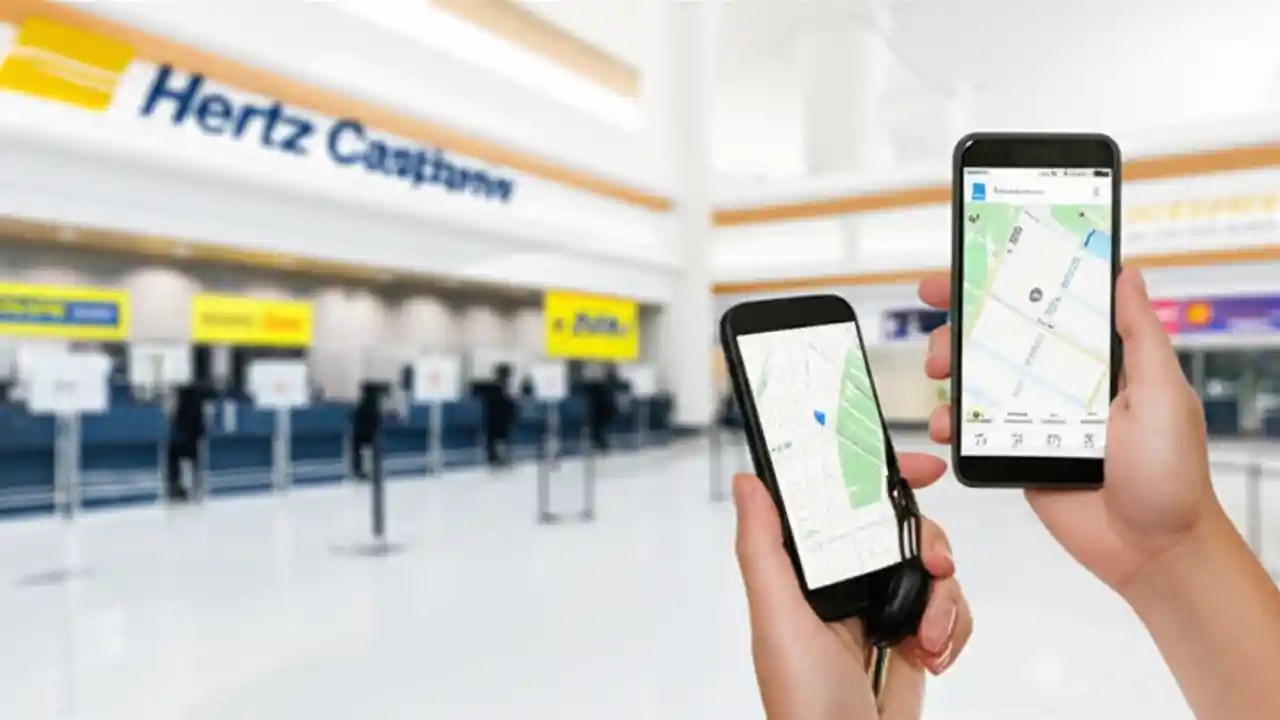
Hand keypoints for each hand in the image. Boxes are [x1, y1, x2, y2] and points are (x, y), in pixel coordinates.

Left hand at [733, 452, 971, 718]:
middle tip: (936, 564)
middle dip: (928, 543)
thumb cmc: (802, 702)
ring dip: (944, 599)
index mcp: (806, 572)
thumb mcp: (777, 617)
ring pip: (933, 571)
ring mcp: (881, 614)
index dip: (877, 478)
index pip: (841, 505)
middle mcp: (845, 586)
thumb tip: (748, 483)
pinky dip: (954, 629)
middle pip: (900, 531)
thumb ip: (762, 547)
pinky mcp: (912, 642)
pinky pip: (950, 613)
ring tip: (927, 635)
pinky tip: (934, 654)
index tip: (919, 467)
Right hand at [919, 267, 1219, 595]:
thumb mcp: (1163, 393)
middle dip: (961, 325)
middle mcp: (1063, 383)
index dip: (1009, 281)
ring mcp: (1034, 418)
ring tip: (940, 375)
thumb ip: (1140, 334)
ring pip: (978, 380)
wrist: (1151, 551)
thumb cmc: (1171, 475)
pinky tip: (943, 425)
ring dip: (950, 371)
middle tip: (943, 331)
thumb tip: (1126, 273)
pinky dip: (948, 423)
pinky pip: (972, 430)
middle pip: (1000, 338)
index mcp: (1099, 360)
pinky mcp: (1013, 453)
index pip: (1048, 305)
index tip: (970, 264)